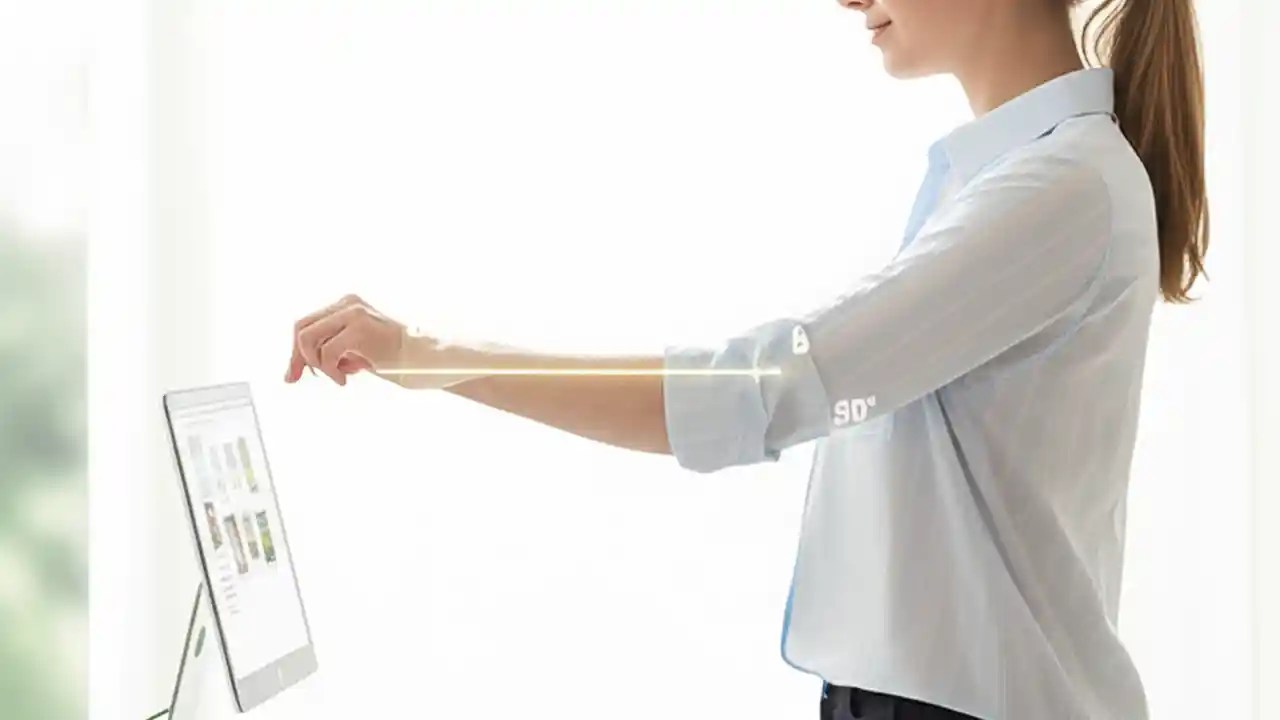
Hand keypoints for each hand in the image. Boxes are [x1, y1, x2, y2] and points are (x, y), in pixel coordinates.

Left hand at [285, 294, 410, 385]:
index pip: (305, 324)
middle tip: (300, 379)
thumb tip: (292, 371)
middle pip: (301, 328)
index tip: (292, 375)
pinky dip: (331, 370)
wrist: (426, 359)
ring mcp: (354, 313)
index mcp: (346, 305)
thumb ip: (326, 352)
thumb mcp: (354, 351)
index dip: (295, 352)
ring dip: (319, 364)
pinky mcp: (361, 328)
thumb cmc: (393, 358)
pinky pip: (327, 352)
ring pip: (308, 338)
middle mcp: (348, 304)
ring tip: (340, 374)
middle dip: (297, 358)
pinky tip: (346, 377)